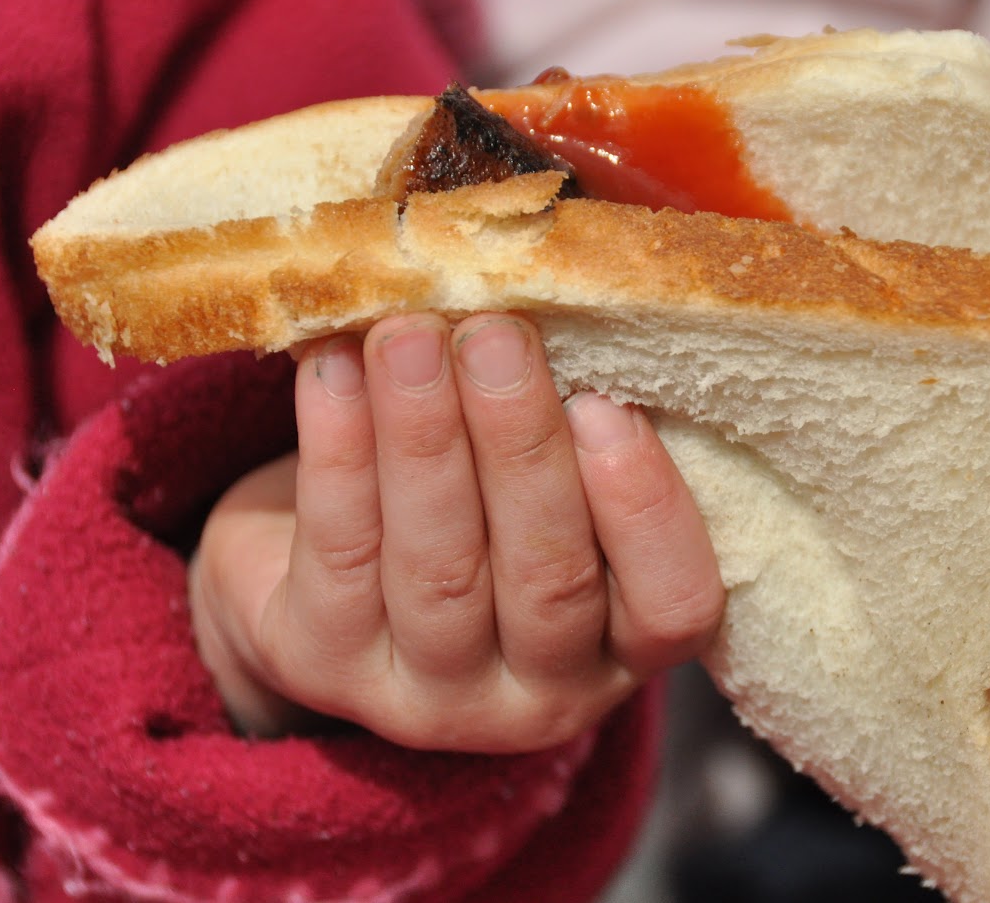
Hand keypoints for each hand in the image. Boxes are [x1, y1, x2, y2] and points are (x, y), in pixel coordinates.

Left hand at [189, 312, 723, 751]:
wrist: (317, 578)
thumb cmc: (474, 501)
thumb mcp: (551, 479)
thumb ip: (577, 423)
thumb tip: (567, 295)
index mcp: (624, 646)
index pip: (673, 603)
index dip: (644, 509)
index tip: (604, 403)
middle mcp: (539, 695)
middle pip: (546, 580)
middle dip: (519, 446)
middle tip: (495, 334)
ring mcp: (428, 696)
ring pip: (437, 569)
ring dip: (424, 439)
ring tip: (408, 336)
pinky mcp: (322, 667)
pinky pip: (337, 554)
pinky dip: (336, 452)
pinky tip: (333, 370)